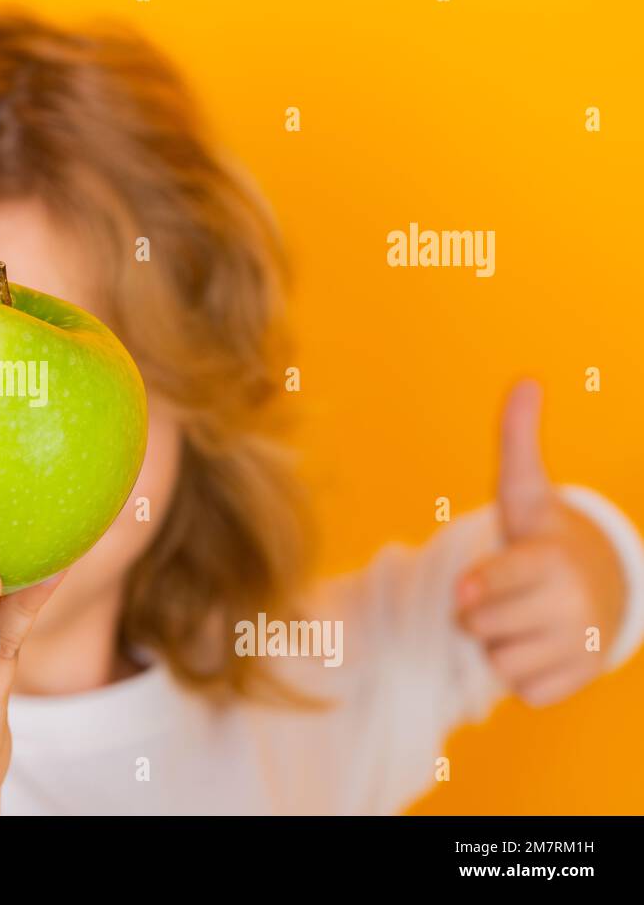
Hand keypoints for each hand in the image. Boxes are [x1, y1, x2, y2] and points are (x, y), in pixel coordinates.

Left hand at [455, 380, 627, 705]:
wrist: (603, 586)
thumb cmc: (543, 537)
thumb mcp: (526, 492)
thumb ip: (516, 442)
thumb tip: (526, 380)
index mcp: (550, 560)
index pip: (488, 587)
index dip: (476, 588)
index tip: (469, 587)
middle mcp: (570, 605)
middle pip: (478, 627)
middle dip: (481, 613)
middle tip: (509, 594)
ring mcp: (579, 646)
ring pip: (498, 662)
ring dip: (500, 644)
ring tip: (525, 618)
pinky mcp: (580, 680)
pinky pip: (521, 690)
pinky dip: (523, 674)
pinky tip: (541, 646)